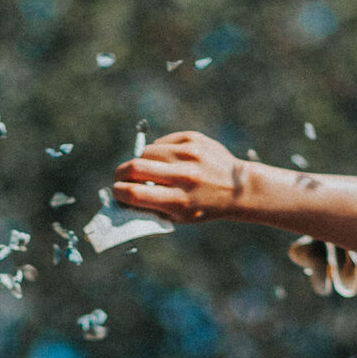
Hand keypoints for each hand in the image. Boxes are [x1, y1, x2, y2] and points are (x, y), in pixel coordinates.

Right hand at [112, 131, 248, 221]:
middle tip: (121, 177)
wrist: (239, 188)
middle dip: (121, 173)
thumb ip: (151, 209)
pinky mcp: (193, 139)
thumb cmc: (203, 208)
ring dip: (141, 162)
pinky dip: (159, 152)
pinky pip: (162, 143)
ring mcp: (189, 154)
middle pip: (136, 167)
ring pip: (146, 152)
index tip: (117, 192)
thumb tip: (121, 197)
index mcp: (179, 201)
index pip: (135, 193)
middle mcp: (185, 176)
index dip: (119, 192)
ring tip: (149, 170)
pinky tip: (169, 161)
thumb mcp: (179, 218)